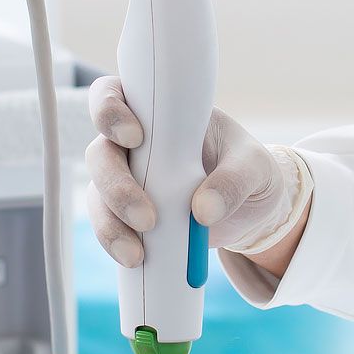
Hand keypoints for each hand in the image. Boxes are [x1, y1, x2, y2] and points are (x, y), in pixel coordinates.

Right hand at [86, 76, 311, 266]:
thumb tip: (203, 210)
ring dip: (111, 223)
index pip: (114, 95)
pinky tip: (135, 258)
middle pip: (100, 154)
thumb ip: (235, 181)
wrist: (248, 210)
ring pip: (97, 195)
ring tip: (137, 252)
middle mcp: (133, 145)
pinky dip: (116, 243)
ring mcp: (126, 180)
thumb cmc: (248, 170)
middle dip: (115, 186)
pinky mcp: (126, 215)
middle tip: (147, 217)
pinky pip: (107, 226)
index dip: (109, 110)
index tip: (135, 137)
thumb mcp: (256, 167)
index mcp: (159, 114)